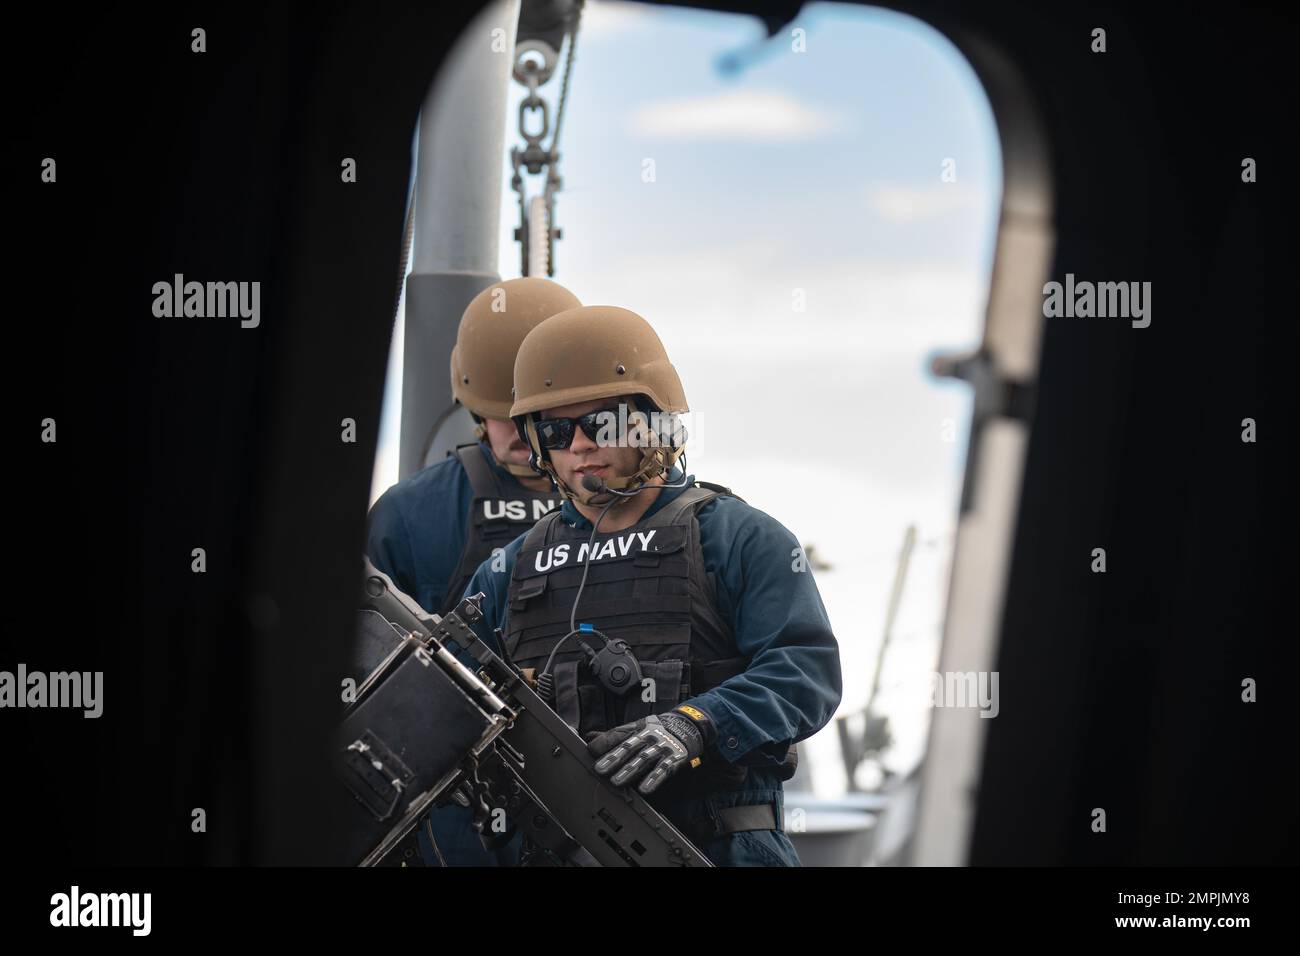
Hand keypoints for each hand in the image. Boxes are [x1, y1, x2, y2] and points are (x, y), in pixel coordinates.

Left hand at [586, 710, 708, 794]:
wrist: (689, 725)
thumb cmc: (656, 729)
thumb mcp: (636, 728)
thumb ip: (613, 736)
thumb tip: (589, 738)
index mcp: (637, 728)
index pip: (618, 734)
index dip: (605, 742)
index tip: (591, 750)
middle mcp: (648, 736)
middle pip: (629, 747)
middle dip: (613, 758)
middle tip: (599, 769)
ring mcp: (661, 747)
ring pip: (643, 759)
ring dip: (629, 771)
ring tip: (616, 781)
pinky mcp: (674, 758)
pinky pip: (663, 769)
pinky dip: (653, 779)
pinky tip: (645, 789)